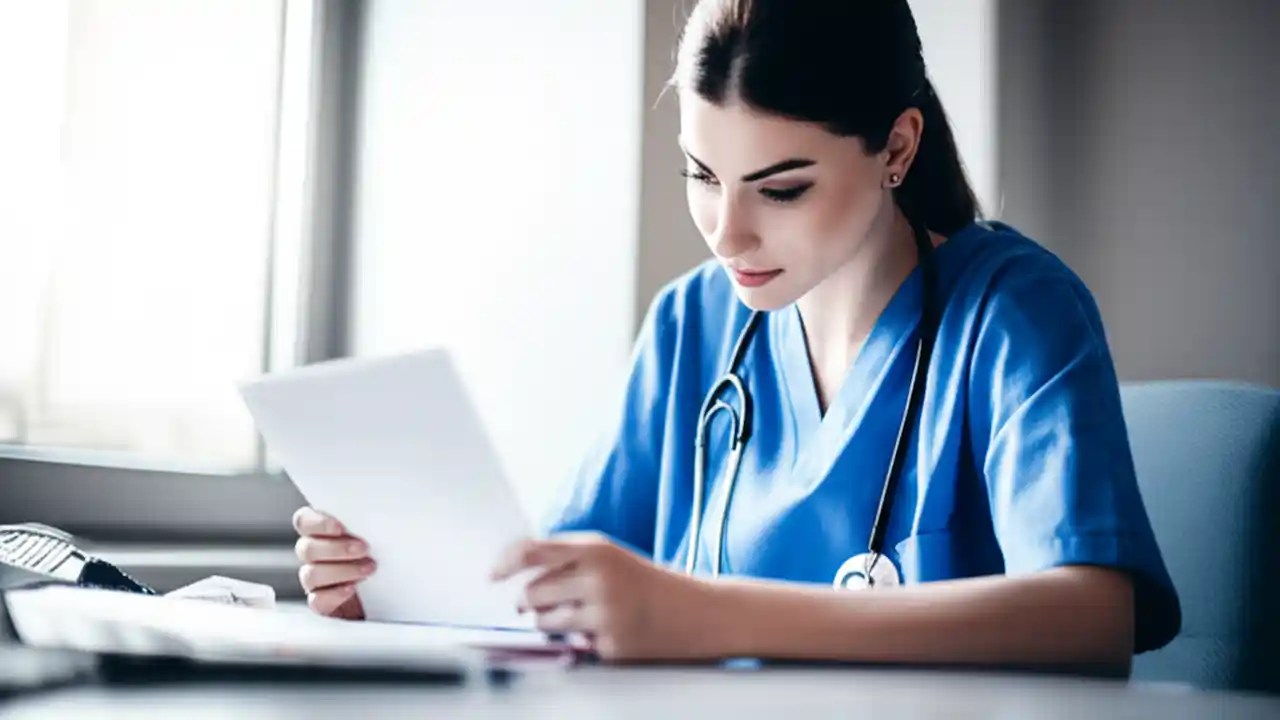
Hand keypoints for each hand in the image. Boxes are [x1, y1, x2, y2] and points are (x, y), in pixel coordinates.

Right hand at [292, 506, 375, 618]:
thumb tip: (384, 511)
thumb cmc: (385, 558)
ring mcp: (316, 582)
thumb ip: (368, 524)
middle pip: (306, 548)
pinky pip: (317, 601)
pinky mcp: (323, 605)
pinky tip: (352, 588)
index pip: (304, 520)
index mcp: (322, 533)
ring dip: (341, 570)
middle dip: (336, 548)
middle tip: (364, 548)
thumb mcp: (379, 536)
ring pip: (310, 574)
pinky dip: (334, 594)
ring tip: (369, 569)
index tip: (340, 527)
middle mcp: (315, 556)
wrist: (394, 596)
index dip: (317, 522)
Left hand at [491, 532, 714, 660]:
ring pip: (544, 623)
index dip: (505, 563)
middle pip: (532, 593)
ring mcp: (605, 615)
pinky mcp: (611, 646)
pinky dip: (579, 642)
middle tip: (540, 603)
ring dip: (549, 623)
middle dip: (531, 602)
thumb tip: (514, 568)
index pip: (533, 550)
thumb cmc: (643, 582)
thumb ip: (566, 558)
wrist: (695, 612)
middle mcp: (599, 579)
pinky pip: (571, 646)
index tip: (493, 575)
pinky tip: (605, 633)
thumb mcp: (609, 555)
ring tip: (576, 616)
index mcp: (596, 549)